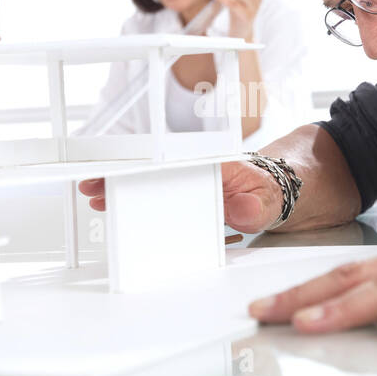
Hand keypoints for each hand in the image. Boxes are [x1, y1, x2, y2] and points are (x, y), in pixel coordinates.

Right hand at [78, 160, 282, 231]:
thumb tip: (242, 210)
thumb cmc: (274, 189)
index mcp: (212, 166)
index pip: (168, 165)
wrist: (284, 191)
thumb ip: (257, 205)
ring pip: (150, 183)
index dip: (139, 171)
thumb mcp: (271, 198)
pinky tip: (117, 206)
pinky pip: (160, 196)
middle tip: (92, 188)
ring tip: (95, 197)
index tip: (116, 176)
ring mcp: (192, 184)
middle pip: (151, 171)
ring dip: (123, 190)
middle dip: (119, 179)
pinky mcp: (191, 198)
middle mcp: (197, 171)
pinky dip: (138, 200)